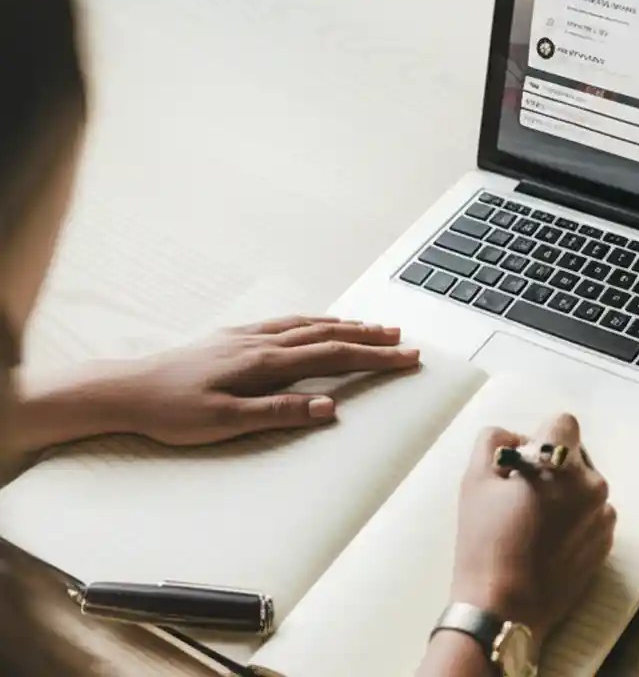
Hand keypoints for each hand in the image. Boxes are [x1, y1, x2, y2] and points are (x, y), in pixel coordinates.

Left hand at [11, 316, 419, 452]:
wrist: (125, 389)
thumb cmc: (171, 411)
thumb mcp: (226, 421)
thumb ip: (280, 412)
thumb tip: (329, 408)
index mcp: (265, 363)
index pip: (334, 356)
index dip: (375, 357)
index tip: (408, 358)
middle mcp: (261, 342)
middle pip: (328, 334)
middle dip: (370, 337)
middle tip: (404, 340)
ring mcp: (247, 336)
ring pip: (309, 324)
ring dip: (346, 326)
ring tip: (374, 328)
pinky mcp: (233, 338)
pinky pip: (287, 323)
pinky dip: (315, 322)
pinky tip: (318, 325)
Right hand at [450, 415, 615, 648]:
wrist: (505, 607)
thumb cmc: (486, 542)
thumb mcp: (475, 479)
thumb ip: (493, 439)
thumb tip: (516, 438)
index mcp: (564, 464)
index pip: (562, 423)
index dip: (537, 438)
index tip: (520, 465)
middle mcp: (594, 484)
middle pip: (574, 456)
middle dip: (550, 468)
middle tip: (520, 498)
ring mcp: (603, 517)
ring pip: (583, 488)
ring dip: (563, 495)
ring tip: (532, 525)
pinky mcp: (605, 545)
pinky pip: (590, 516)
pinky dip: (572, 521)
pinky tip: (546, 544)